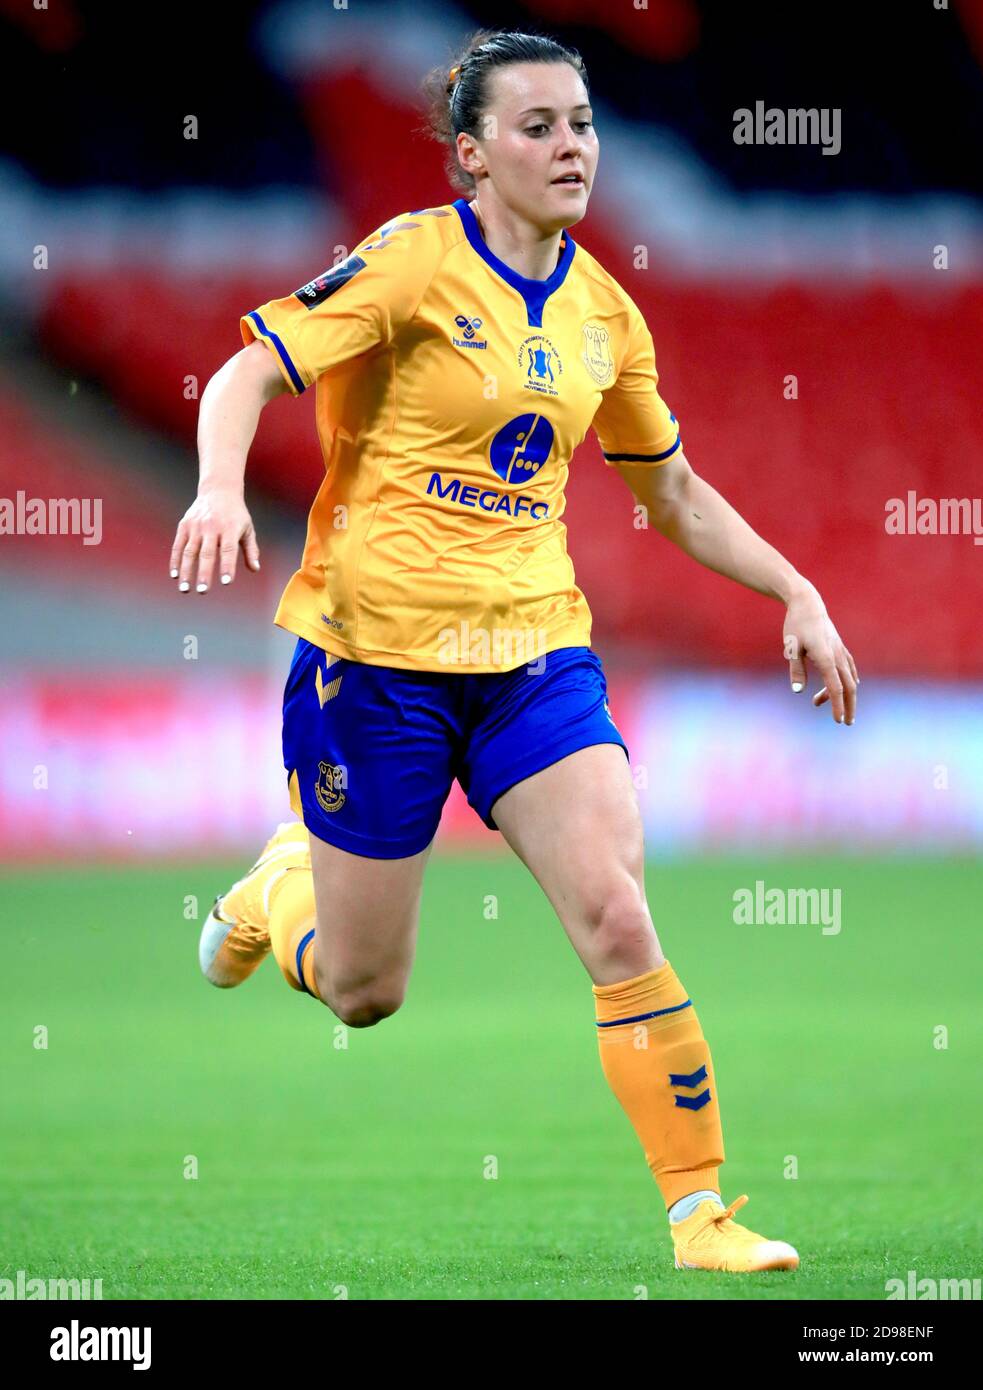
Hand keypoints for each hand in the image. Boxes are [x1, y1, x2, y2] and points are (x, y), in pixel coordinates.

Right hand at [169, 489, 259, 592]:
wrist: (218, 491)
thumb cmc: (236, 514)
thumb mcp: (247, 529)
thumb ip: (251, 550)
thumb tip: (255, 569)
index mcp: (229, 528)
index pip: (228, 550)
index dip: (227, 566)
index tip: (226, 582)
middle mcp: (211, 527)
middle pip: (206, 553)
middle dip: (204, 573)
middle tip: (203, 591)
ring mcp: (196, 526)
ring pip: (189, 552)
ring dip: (186, 571)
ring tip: (185, 589)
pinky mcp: (184, 525)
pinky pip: (178, 545)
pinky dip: (175, 561)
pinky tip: (175, 575)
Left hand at [783, 587, 857, 723]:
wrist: (807, 603)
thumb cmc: (796, 625)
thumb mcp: (791, 648)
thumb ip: (796, 670)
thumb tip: (798, 691)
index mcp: (826, 657)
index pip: (835, 687)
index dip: (838, 706)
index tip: (839, 721)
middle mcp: (837, 656)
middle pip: (849, 686)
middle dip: (849, 706)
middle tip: (846, 723)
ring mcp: (841, 651)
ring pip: (849, 678)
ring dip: (843, 694)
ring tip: (818, 703)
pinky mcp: (839, 647)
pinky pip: (849, 668)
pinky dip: (848, 680)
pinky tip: (848, 687)